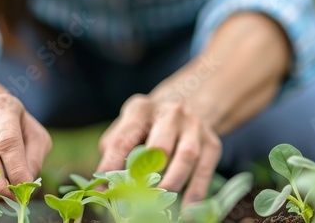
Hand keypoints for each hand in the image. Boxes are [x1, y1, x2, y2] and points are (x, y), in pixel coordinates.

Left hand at [95, 94, 221, 205]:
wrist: (188, 104)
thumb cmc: (147, 125)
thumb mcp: (127, 128)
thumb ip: (113, 152)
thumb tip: (102, 186)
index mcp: (141, 109)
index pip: (124, 139)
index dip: (113, 165)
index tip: (105, 188)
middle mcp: (171, 113)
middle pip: (160, 145)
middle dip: (148, 174)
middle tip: (136, 195)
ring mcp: (194, 127)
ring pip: (186, 157)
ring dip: (172, 183)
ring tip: (159, 204)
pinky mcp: (212, 142)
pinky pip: (204, 170)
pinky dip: (196, 192)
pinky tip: (187, 211)